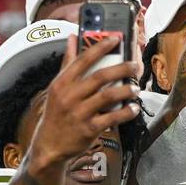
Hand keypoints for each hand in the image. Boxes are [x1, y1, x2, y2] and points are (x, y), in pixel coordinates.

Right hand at [30, 35, 140, 167]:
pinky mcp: (89, 129)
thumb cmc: (56, 113)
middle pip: (100, 76)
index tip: (115, 39)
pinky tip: (134, 108)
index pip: (83, 59)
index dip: (100, 47)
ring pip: (108, 96)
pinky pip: (113, 118)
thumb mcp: (57, 88)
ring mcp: (79, 113)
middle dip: (121, 68)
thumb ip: (67, 63)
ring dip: (126, 90)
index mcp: (62, 83)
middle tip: (135, 66)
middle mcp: (70, 96)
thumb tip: (72, 38)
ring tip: (136, 88)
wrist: (49, 146)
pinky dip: (126, 112)